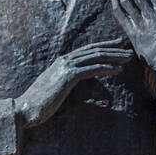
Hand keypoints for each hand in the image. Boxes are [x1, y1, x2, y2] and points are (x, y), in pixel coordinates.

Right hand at [16, 40, 132, 129]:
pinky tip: (118, 70)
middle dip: (113, 49)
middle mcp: (65, 60)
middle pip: (94, 50)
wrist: (26, 108)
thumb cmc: (39, 103)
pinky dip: (107, 68)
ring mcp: (66, 66)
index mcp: (62, 61)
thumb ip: (65, 82)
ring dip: (114, 57)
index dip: (104, 46)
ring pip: (96, 57)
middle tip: (129, 50)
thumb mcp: (55, 89)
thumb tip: (73, 83)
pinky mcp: (68, 76)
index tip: (118, 46)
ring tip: (128, 59)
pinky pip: (92, 69)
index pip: (87, 50)